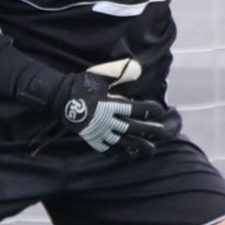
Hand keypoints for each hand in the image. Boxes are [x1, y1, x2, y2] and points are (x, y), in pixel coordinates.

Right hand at [50, 62, 167, 154]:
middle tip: (163, 133)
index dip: (152, 111)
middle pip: (135, 128)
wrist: (60, 100)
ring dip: (141, 148)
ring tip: (152, 150)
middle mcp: (107, 120)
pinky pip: (111, 152)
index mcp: (110, 103)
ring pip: (126, 144)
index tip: (161, 112)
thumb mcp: (100, 75)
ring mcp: (101, 132)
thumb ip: (120, 73)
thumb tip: (138, 67)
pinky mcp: (94, 140)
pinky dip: (123, 155)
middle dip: (152, 131)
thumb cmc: (81, 86)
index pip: (138, 109)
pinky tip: (132, 157)